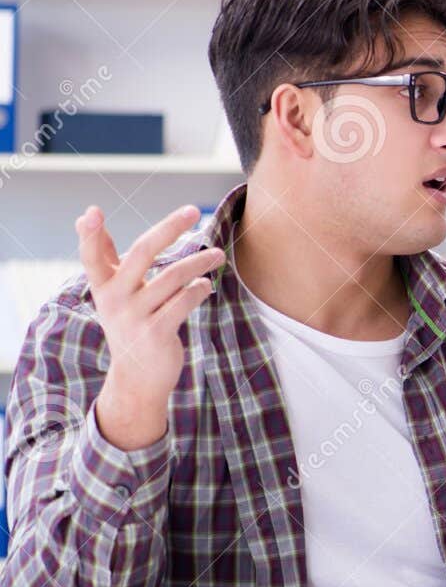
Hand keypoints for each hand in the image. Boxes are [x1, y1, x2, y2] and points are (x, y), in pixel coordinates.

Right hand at [77, 204, 224, 450]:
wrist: (138, 377)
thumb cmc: (129, 323)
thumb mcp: (112, 293)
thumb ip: (105, 257)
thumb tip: (86, 215)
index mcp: (102, 287)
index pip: (92, 256)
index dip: (90, 235)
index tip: (92, 211)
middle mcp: (114, 299)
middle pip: (142, 253)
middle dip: (169, 228)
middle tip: (194, 209)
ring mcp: (135, 317)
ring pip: (174, 276)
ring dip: (200, 261)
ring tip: (218, 255)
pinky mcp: (157, 332)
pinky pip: (185, 300)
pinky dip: (200, 289)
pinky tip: (206, 285)